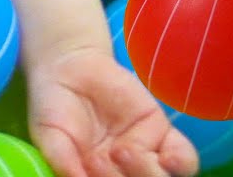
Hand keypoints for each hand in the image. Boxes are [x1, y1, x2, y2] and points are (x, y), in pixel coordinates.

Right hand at [27, 46, 199, 176]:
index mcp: (96, 176)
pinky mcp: (160, 130)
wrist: (68, 66)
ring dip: (146, 173)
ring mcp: (144, 152)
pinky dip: (180, 162)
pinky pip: (184, 158)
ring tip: (120, 150)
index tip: (89, 172)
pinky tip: (166, 158)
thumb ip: (63, 162)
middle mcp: (123, 171)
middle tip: (96, 160)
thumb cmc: (52, 107)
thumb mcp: (48, 137)